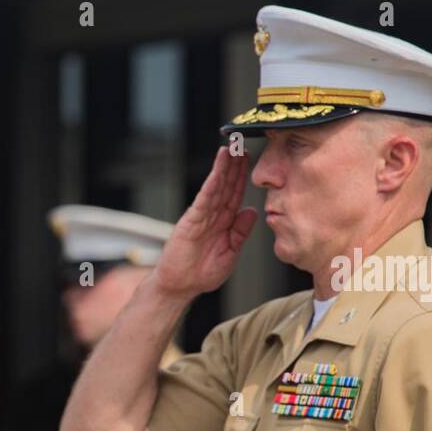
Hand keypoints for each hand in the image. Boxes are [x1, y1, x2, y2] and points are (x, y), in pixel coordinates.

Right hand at [147, 146, 256, 299]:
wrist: (179, 287)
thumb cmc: (201, 274)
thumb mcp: (230, 253)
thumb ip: (240, 233)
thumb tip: (251, 211)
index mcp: (223, 223)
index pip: (235, 194)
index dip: (243, 177)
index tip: (250, 159)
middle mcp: (212, 216)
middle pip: (226, 185)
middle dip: (234, 165)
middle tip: (243, 143)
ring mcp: (201, 216)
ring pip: (216, 186)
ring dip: (225, 166)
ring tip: (232, 148)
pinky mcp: (191, 220)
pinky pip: (206, 197)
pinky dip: (213, 181)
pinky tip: (220, 167)